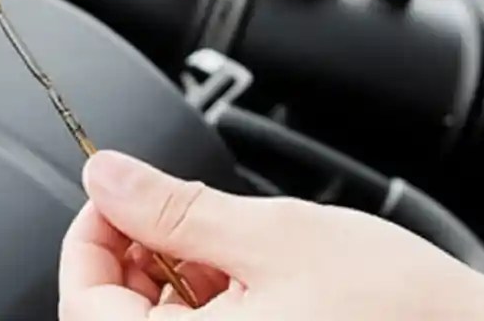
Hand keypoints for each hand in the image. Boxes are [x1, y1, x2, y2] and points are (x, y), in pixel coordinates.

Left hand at [59, 150, 483, 319]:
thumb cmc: (399, 309)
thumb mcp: (274, 236)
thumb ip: (175, 208)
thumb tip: (107, 176)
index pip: (85, 303)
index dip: (89, 236)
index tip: (110, 193)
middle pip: (115, 315)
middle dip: (135, 251)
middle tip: (169, 208)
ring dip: (171, 275)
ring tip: (223, 240)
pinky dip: (205, 301)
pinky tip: (242, 272)